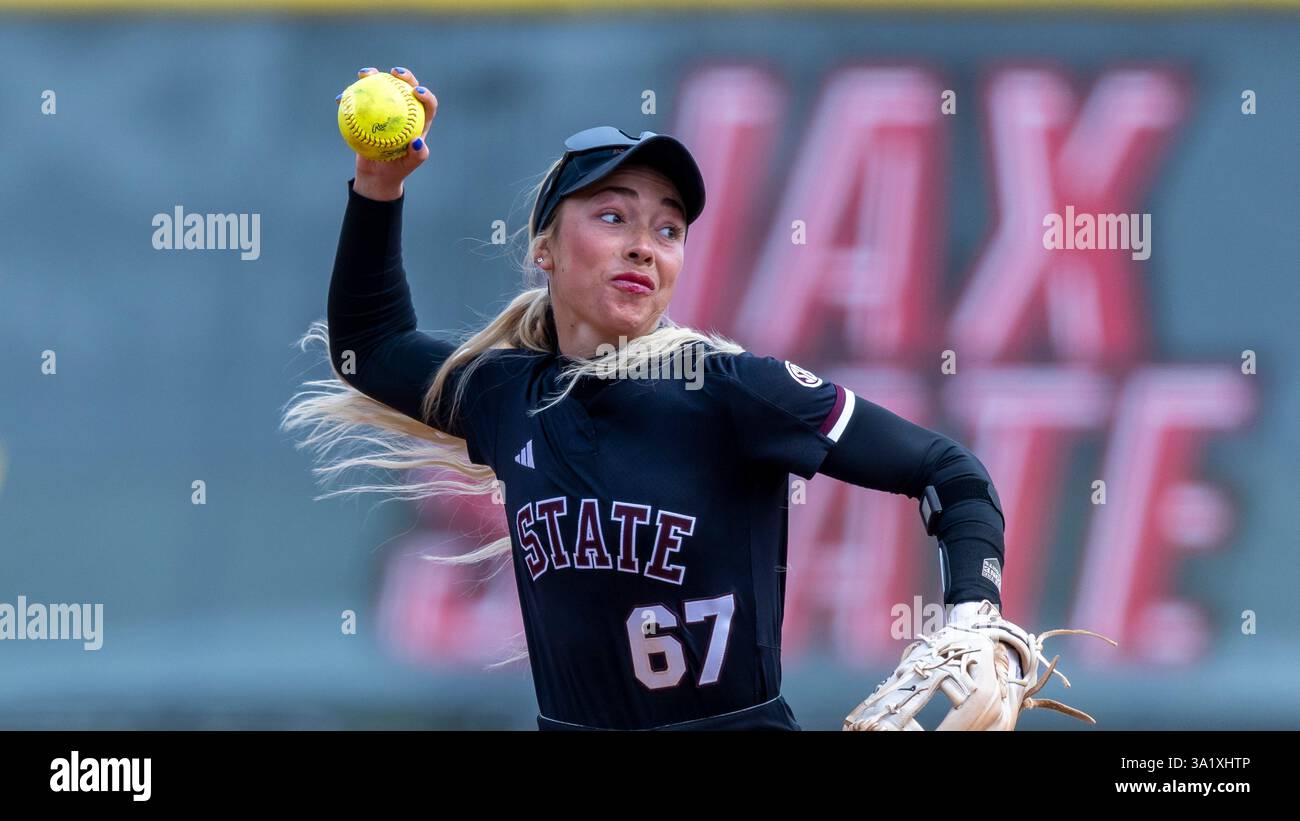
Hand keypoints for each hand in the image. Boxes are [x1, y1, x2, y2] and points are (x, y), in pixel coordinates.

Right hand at [339, 66, 437, 200]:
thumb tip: (417, 141)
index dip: (426, 95)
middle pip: (406, 87)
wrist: (378, 174)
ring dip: (372, 75)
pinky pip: (359, 101)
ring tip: (363, 74)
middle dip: (403, 75)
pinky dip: (349, 97)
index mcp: (418, 121)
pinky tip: (340, 98)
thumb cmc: (397, 169)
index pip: (427, 104)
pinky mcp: (369, 112)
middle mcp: (404, 111)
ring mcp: (386, 110)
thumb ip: (417, 155)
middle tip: (394, 72)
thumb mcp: (409, 165)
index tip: (416, 92)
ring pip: (382, 87)